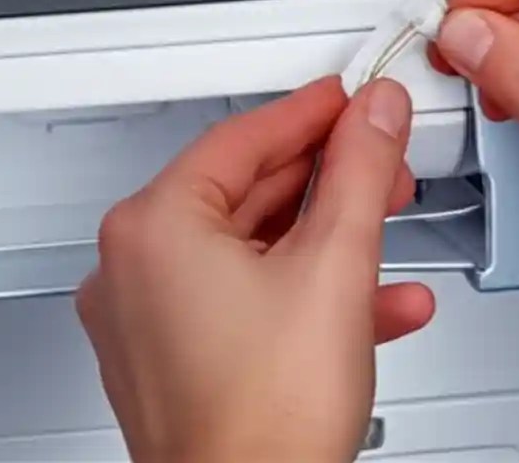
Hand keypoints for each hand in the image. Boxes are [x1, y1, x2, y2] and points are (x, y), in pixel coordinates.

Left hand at [75, 77, 434, 462]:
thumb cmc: (266, 420)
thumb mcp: (335, 265)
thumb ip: (358, 172)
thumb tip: (373, 114)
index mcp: (153, 230)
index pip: (242, 137)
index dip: (313, 112)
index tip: (353, 99)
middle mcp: (133, 270)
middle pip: (246, 191)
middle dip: (329, 180)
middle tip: (381, 162)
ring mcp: (148, 321)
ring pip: (252, 250)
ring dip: (329, 238)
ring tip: (385, 226)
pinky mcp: (174, 362)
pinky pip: (246, 301)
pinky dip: (307, 292)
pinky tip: (375, 301)